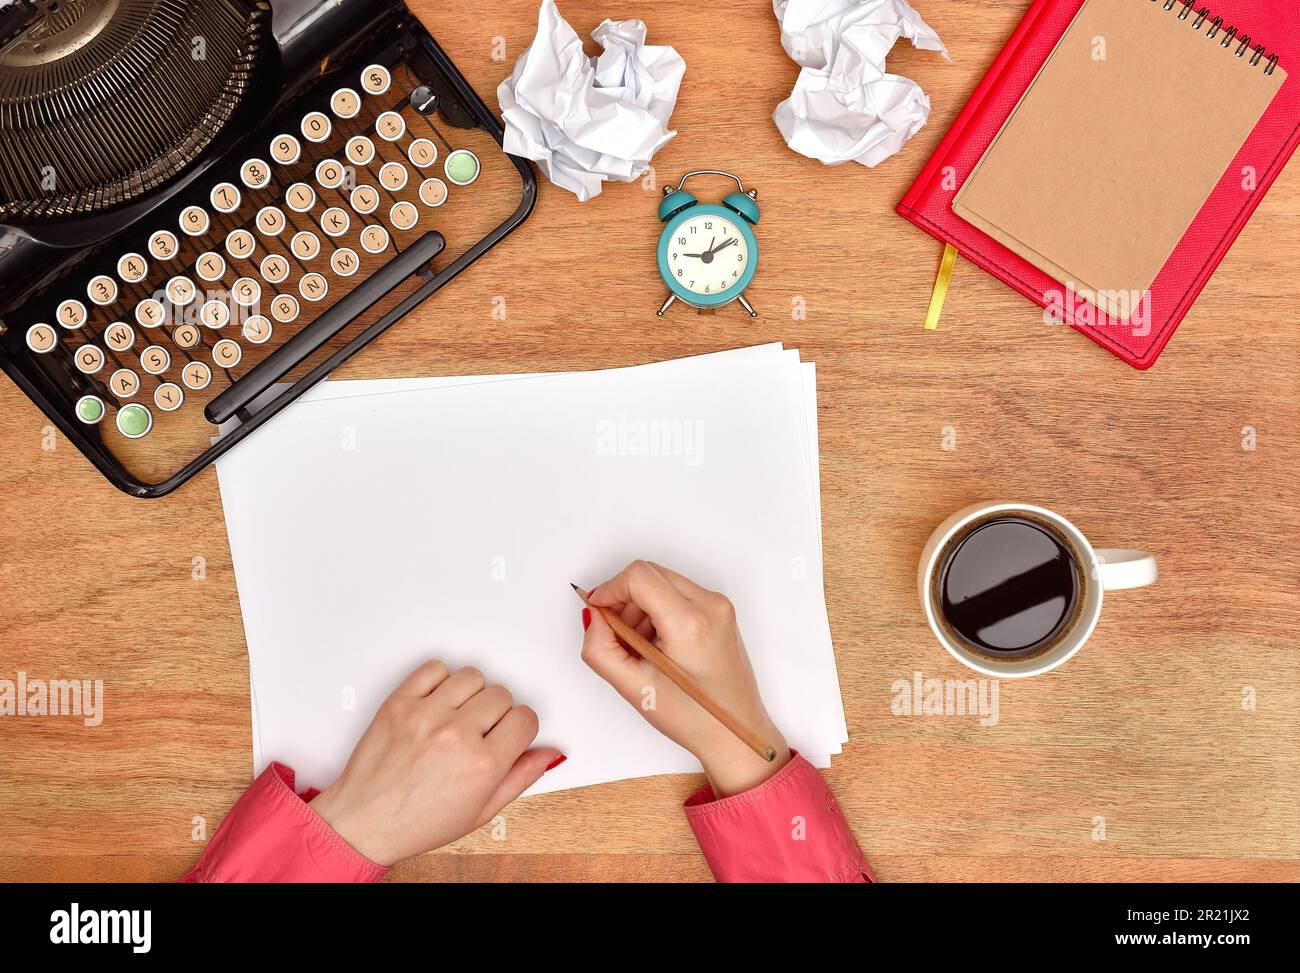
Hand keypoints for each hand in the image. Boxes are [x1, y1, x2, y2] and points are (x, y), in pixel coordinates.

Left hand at [311, 660, 562, 865]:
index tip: (509, 735)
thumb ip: (520, 777)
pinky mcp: (399, 702)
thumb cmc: (417, 822)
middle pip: (501, 695)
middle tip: (479, 733)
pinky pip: (434, 668)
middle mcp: (456, 736)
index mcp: (482, 765)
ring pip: (472, 676)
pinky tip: (437, 703)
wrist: (363, 822)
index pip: (525, 718)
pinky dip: (440, 680)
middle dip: (496, 713)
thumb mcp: (481, 812)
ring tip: (457, 717)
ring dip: (471, 694)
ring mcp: (425, 715)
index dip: (520, 728)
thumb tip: (550, 754)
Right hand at [580, 561, 790, 796]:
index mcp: (690, 623)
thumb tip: (594, 617)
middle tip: (617, 635)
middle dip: (624, 599)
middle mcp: (711, 606)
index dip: (610, 589)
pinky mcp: (721, 612)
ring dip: (641, 606)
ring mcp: (720, 606)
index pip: (639, 576)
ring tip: (639, 647)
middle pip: (651, 574)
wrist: (736, 734)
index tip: (598, 610)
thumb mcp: (633, 687)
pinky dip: (659, 610)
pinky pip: (679, 593)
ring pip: (664, 581)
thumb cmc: (694, 718)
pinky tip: (657, 644)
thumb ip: (600, 648)